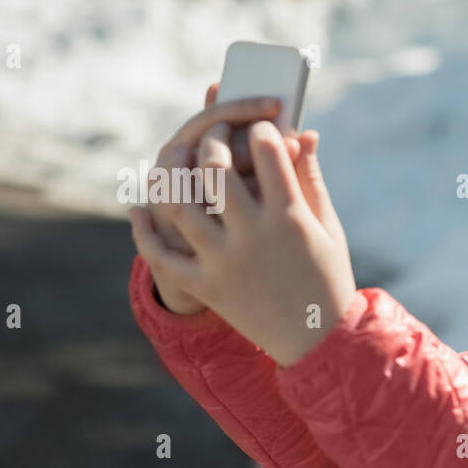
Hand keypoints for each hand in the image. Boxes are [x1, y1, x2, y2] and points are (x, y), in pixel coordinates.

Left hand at [128, 118, 356, 366]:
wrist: (318, 342)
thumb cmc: (327, 277)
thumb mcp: (327, 228)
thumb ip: (310, 179)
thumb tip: (301, 134)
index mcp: (291, 217)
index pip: (268, 151)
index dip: (262, 129)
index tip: (260, 125)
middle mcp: (253, 236)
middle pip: (215, 167)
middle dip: (214, 138)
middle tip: (217, 132)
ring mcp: (224, 262)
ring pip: (179, 203)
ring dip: (171, 172)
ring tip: (176, 156)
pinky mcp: (205, 286)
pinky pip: (159, 254)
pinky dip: (143, 229)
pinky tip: (140, 208)